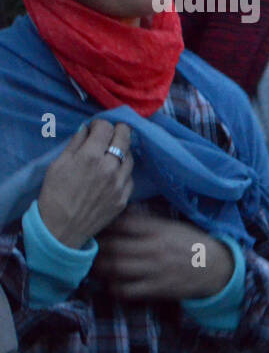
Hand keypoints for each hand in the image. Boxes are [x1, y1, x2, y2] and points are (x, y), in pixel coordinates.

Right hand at [37, 120, 133, 248]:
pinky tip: (114, 172)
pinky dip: (124, 171)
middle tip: (112, 131)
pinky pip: (130, 177)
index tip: (96, 127)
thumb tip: (87, 129)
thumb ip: (75, 144)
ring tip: (112, 152)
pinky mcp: (125, 197)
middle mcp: (109, 167)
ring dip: (123, 150)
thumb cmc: (54, 195)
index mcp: (90, 156)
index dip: (101, 124)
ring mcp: (120, 183)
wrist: (61, 228)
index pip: (106, 128)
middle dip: (118, 130)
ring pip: (131, 156)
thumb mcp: (58, 165)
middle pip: (125, 137)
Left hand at [91, 209, 234, 300]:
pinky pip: (126, 290)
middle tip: (83, 248)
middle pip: (113, 247)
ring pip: (115, 268)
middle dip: (94, 248)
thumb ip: (146, 222)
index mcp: (158, 229)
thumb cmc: (192, 243)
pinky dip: (114, 287)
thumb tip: (119, 214)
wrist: (217, 268)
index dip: (103, 225)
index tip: (92, 226)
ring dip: (99, 268)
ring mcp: (155, 269)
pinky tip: (111, 283)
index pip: (122, 224)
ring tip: (91, 265)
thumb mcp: (172, 226)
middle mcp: (154, 248)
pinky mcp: (157, 288)